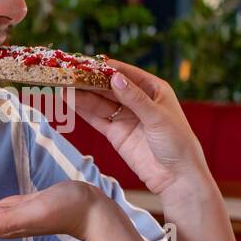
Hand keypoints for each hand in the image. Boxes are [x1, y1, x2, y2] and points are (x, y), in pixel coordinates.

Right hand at [74, 60, 208, 198]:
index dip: (104, 67)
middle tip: (68, 73)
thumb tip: (114, 77)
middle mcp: (137, 100)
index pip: (125, 73)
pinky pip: (98, 118)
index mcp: (153, 89)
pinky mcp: (116, 134)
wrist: (177, 177)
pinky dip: (83, 110)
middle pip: (108, 87)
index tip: (85, 62)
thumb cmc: (177, 143)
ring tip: (63, 86)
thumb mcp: (157, 117)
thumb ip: (134, 98)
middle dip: (89, 80)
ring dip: (82, 95)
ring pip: (100, 102)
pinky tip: (70, 101)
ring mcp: (125, 117)